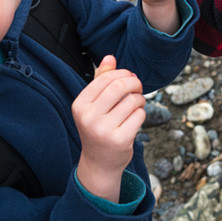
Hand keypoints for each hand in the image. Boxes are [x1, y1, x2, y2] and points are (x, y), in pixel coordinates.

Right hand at [72, 56, 145, 201]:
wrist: (99, 163)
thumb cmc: (98, 127)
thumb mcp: (94, 104)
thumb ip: (101, 80)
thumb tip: (110, 57)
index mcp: (80, 105)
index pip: (106, 78)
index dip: (123, 74)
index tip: (129, 78)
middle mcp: (88, 118)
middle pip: (120, 86)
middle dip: (134, 83)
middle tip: (138, 87)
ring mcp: (103, 131)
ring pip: (133, 100)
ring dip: (140, 99)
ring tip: (136, 105)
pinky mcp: (119, 140)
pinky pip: (139, 115)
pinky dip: (141, 113)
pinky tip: (134, 119)